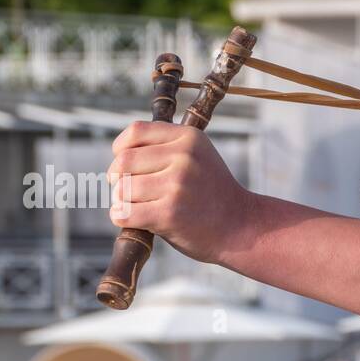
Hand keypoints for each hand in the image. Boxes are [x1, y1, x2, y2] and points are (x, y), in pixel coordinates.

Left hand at [107, 121, 252, 264]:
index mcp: (189, 139)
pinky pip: (125, 213)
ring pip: (123, 189)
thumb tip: (119, 154)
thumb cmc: (212, 195)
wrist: (242, 228)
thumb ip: (166, 149)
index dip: (120, 149)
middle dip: (118, 178)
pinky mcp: (169, 213)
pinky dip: (122, 218)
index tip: (123, 164)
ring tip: (139, 207)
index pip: (136, 132)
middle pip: (124, 161)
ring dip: (122, 201)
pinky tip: (134, 220)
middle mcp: (184, 157)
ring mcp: (177, 185)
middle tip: (127, 191)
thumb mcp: (199, 158)